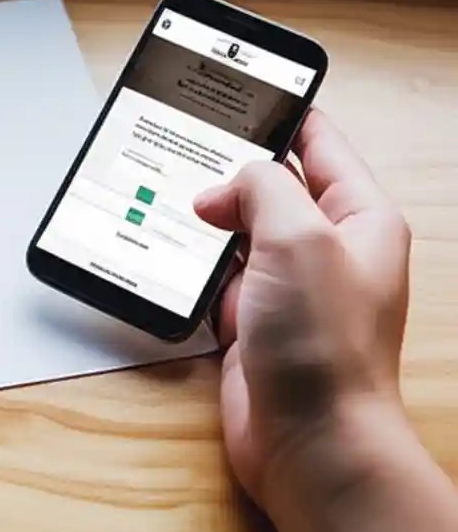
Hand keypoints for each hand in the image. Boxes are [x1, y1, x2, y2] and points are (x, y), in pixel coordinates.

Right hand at [193, 109, 411, 504]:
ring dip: (207, 220)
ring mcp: (288, 286)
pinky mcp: (253, 320)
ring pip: (239, 231)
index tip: (239, 92)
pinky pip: (218, 276)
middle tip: (185, 145)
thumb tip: (223, 187)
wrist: (310, 440)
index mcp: (359, 218)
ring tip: (172, 198)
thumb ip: (262, 187)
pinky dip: (194, 265)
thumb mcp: (299, 237)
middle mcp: (325, 249)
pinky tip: (171, 254)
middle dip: (229, 170)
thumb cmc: (325, 347)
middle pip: (272, 186)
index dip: (281, 114)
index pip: (320, 143)